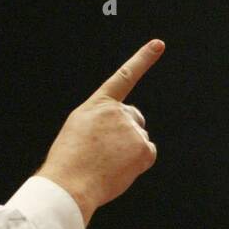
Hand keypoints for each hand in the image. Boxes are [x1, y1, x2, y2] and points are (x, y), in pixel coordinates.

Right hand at [37, 40, 163, 224]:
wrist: (70, 184)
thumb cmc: (69, 160)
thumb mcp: (78, 128)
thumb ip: (101, 120)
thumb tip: (124, 130)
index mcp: (98, 104)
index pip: (124, 76)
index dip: (143, 59)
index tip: (158, 44)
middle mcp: (118, 112)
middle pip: (134, 118)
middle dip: (126, 132)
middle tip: (105, 151)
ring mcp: (132, 129)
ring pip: (139, 138)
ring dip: (128, 150)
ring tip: (106, 163)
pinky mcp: (144, 148)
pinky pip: (148, 153)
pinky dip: (138, 162)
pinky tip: (120, 169)